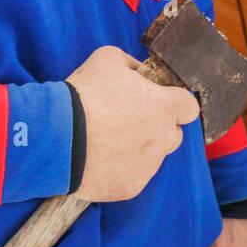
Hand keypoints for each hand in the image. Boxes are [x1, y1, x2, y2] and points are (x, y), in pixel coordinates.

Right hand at [66, 45, 199, 201]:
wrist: (56, 137)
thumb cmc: (83, 95)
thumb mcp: (107, 59)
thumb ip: (131, 65)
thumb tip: (138, 71)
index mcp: (164, 107)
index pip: (190, 107)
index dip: (175, 102)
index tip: (160, 101)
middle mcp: (163, 139)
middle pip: (173, 134)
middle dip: (157, 127)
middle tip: (128, 119)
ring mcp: (149, 166)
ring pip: (152, 156)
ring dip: (138, 148)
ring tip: (106, 139)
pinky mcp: (131, 187)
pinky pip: (133, 176)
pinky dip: (120, 168)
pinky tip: (98, 157)